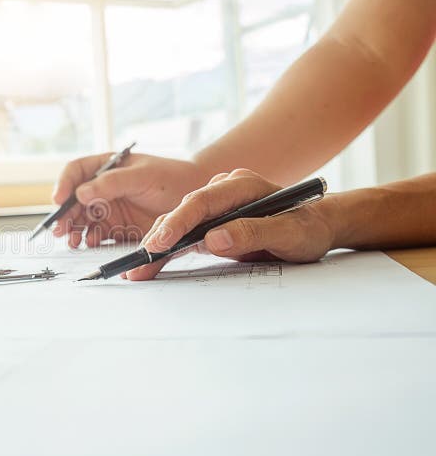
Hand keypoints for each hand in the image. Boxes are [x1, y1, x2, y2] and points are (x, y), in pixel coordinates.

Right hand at [52, 153, 208, 247]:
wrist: (195, 198)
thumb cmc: (170, 177)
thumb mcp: (141, 175)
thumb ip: (111, 183)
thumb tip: (81, 193)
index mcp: (104, 167)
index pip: (76, 172)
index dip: (64, 185)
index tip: (59, 199)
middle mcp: (102, 188)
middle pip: (74, 200)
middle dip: (65, 214)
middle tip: (60, 228)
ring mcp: (109, 208)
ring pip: (82, 219)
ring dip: (74, 229)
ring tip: (73, 240)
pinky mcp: (117, 227)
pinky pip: (97, 235)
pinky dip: (90, 239)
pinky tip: (90, 242)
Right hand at [126, 169, 338, 280]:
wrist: (319, 228)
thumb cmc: (309, 229)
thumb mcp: (290, 234)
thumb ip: (253, 233)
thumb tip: (214, 240)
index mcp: (241, 185)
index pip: (201, 201)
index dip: (179, 222)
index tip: (161, 243)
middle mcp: (223, 191)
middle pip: (183, 213)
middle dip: (158, 240)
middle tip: (138, 264)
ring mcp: (216, 207)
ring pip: (178, 225)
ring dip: (157, 248)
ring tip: (136, 270)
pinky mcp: (212, 224)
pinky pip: (185, 237)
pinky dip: (168, 251)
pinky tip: (149, 265)